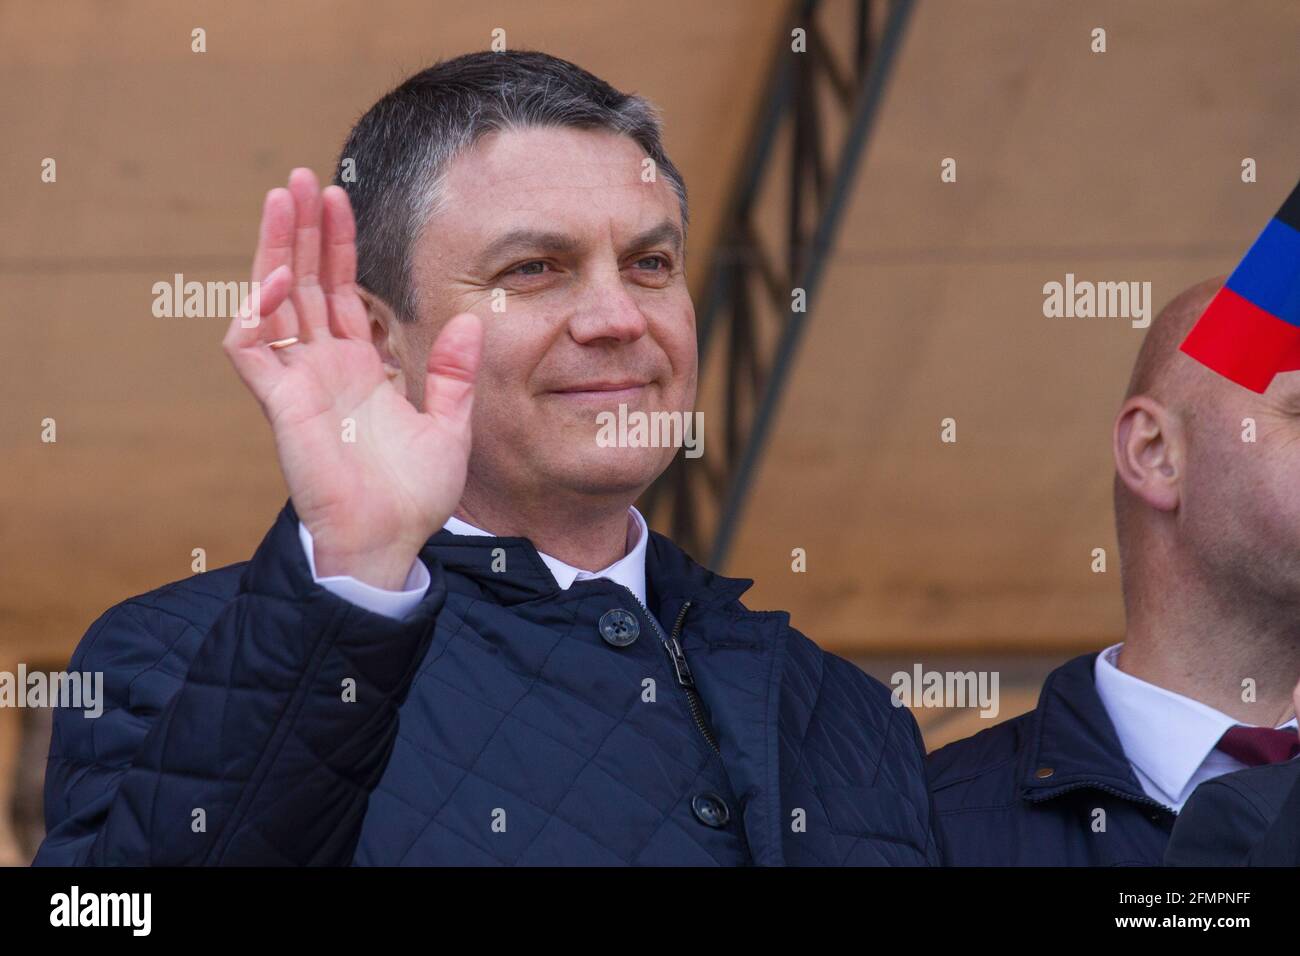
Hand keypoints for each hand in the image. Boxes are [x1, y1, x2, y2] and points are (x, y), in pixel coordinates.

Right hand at [223, 168, 481, 588]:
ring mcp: (298, 382)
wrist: (389, 542)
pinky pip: (252, 350)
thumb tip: (469, 322)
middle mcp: (322, 366)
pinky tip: (276, 278)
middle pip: (303, 282)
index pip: (340, 291)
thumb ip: (453, 373)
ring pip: (274, 301)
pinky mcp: (280, 405)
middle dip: (301, 230)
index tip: (338, 198)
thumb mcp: (448, 425)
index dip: (337, 245)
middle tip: (299, 177)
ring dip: (274, 249)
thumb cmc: (413, 495)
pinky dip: (255, 312)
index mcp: (358, 366)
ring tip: (280, 198)